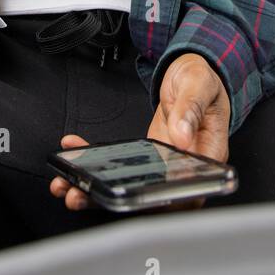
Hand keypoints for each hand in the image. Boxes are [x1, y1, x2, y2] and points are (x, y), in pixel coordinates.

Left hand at [48, 54, 230, 212]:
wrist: (193, 71)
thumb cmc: (203, 80)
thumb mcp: (198, 86)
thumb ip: (189, 110)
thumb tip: (181, 137)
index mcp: (205, 154)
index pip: (186, 191)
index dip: (156, 203)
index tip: (126, 198)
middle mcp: (184, 165)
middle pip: (150, 196)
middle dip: (112, 200)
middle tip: (80, 194)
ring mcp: (165, 163)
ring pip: (131, 186)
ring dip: (97, 189)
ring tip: (68, 184)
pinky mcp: (149, 156)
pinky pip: (123, 167)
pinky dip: (95, 162)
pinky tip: (76, 150)